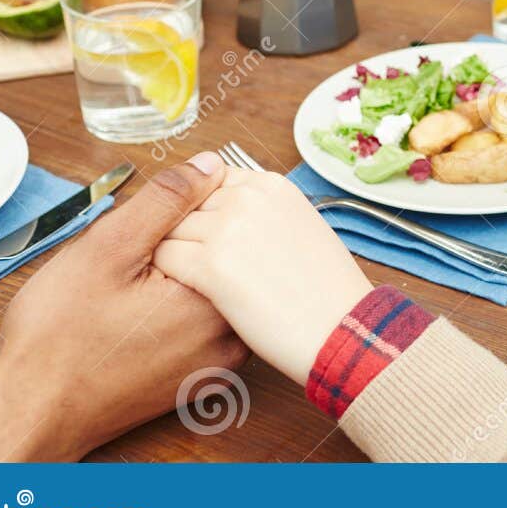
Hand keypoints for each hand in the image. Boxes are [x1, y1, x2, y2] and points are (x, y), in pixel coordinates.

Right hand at [0, 154, 246, 461]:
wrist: (32, 414)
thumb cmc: (58, 338)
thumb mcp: (107, 249)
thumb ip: (166, 201)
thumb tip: (212, 165)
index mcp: (216, 299)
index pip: (228, 224)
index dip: (182, 212)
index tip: (139, 235)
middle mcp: (232, 335)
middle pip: (223, 258)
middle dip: (180, 245)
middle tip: (124, 273)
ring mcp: (220, 360)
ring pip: (211, 289)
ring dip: (178, 276)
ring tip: (125, 298)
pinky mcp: (202, 376)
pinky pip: (203, 322)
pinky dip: (177, 308)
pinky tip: (134, 320)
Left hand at [155, 169, 372, 386]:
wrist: (341, 327)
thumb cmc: (327, 290)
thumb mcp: (301, 227)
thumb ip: (263, 212)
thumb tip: (229, 217)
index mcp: (271, 185)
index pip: (210, 180)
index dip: (202, 210)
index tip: (207, 236)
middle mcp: (247, 197)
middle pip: (186, 203)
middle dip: (184, 232)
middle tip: (195, 263)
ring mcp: (227, 228)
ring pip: (169, 229)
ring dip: (173, 254)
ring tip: (189, 282)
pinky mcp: (211, 265)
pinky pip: (165, 258)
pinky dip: (166, 277)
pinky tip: (185, 294)